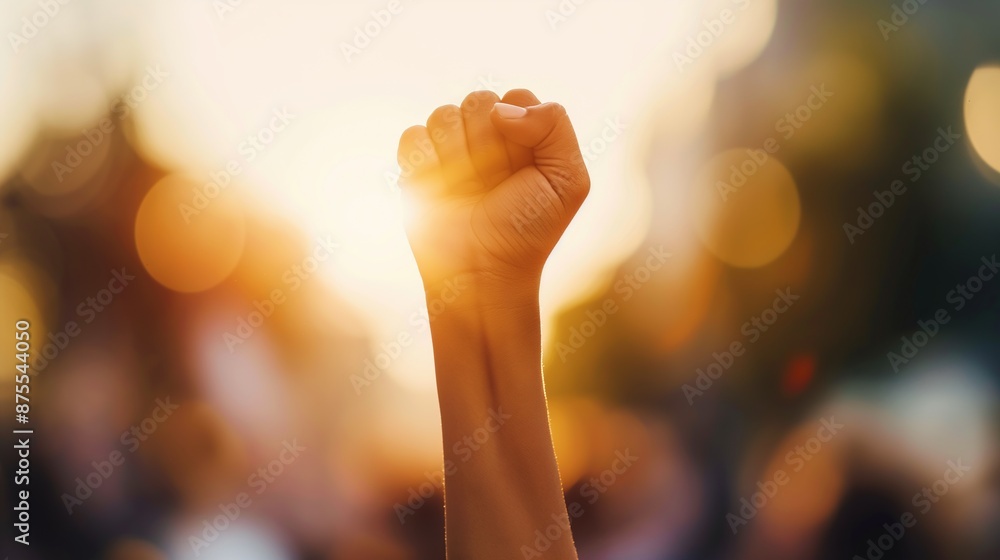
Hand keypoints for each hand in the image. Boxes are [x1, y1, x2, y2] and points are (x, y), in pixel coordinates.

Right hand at [397, 89, 589, 291]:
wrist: (483, 274)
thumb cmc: (528, 231)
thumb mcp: (567, 180)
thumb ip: (555, 127)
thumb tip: (501, 109)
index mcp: (523, 135)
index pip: (515, 98)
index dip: (519, 130)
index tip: (523, 169)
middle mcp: (484, 138)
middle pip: (478, 101)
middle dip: (488, 144)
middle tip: (494, 185)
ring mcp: (448, 150)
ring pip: (443, 115)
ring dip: (457, 157)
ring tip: (468, 191)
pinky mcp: (415, 166)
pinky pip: (413, 136)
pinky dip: (425, 163)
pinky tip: (440, 192)